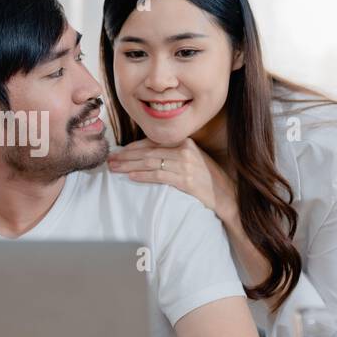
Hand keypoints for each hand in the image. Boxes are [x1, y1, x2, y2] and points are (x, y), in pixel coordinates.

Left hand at [108, 138, 237, 226]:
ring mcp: (185, 164)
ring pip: (150, 162)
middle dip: (126, 156)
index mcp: (185, 142)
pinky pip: (159, 175)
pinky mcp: (185, 179)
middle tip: (110, 160)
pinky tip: (131, 177)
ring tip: (114, 168)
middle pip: (148, 151)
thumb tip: (145, 155)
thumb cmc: (206, 178)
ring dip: (129, 165)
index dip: (133, 147)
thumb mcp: (192, 159)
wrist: (226, 195)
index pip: (153, 142)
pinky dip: (143, 176)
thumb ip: (173, 154)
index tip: (118, 152)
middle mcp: (184, 150)